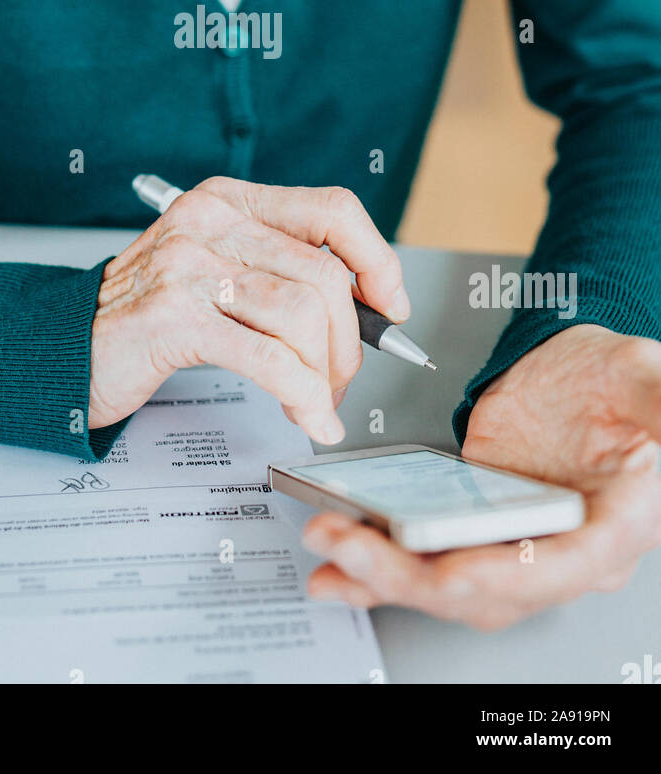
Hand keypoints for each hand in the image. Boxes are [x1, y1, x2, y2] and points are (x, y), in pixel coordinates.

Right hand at [89, 177, 409, 443]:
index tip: (390, 305)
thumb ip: (279, 271)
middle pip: (325, 276)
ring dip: (325, 374)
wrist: (61, 344)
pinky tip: (305, 416)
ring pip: (302, 316)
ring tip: (316, 401)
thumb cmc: (145, 313)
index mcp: (227, 200)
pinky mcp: (173, 318)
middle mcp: (209, 221)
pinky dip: (301, 395)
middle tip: (339, 380)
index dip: (376, 259)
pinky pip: (267, 358)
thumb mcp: (214, 268)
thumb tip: (366, 307)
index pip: (332, 210)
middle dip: (349, 342)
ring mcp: (188, 266)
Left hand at [303, 325, 660, 626]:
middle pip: (487, 588)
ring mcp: (511, 542)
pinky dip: (377, 559)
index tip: (450, 568)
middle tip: (354, 549)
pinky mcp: (471, 523)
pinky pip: (423, 553)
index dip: (503, 575)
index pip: (561, 567)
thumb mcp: (649, 384)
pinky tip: (336, 554)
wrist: (582, 369)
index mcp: (614, 527)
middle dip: (413, 576)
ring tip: (328, 551)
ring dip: (382, 573)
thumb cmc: (620, 384)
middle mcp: (560, 551)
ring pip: (445, 580)